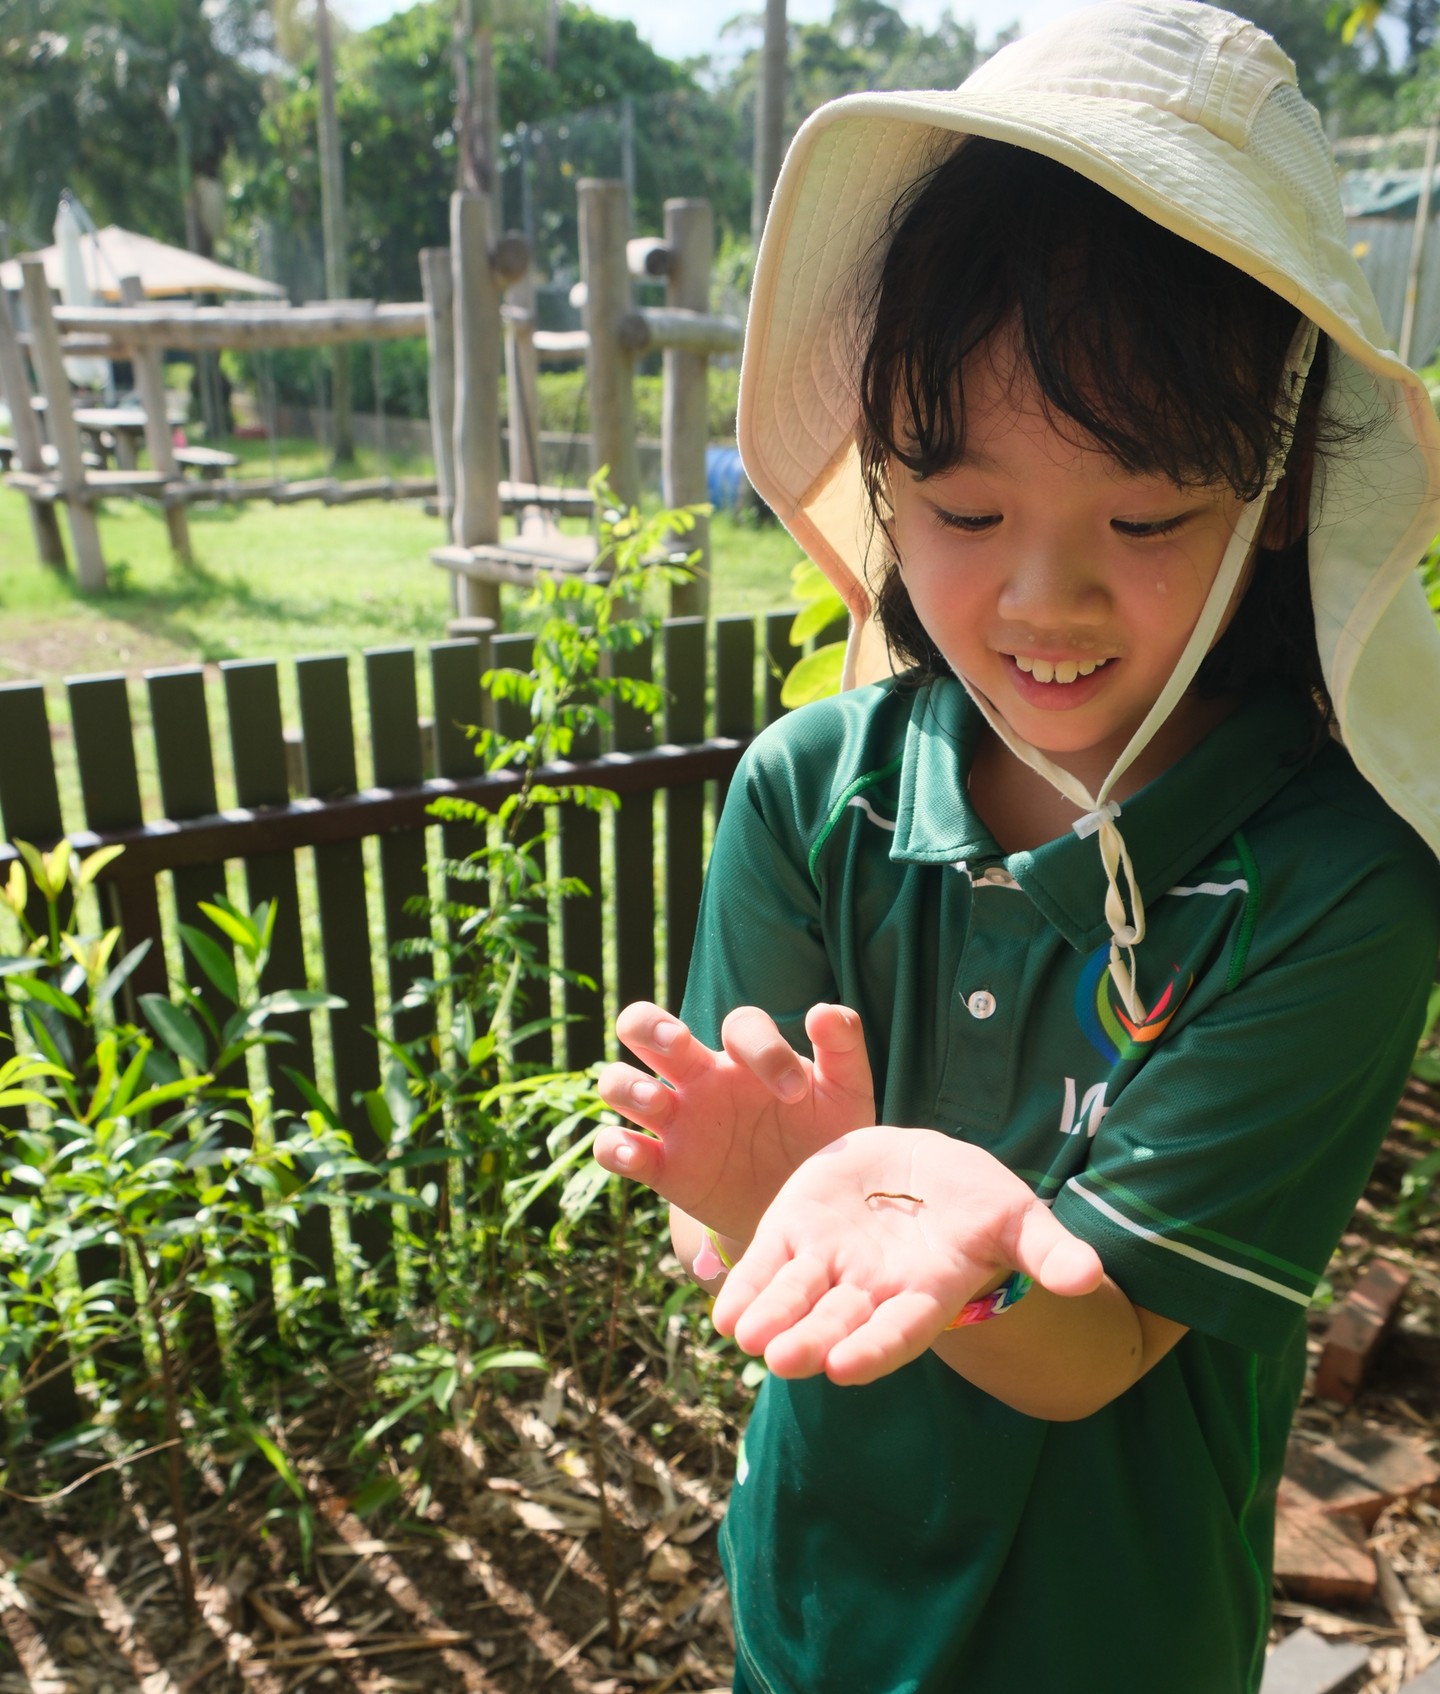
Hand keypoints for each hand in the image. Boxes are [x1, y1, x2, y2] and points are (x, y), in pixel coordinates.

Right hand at [593, 1001, 875, 1239]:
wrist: (803, 1217)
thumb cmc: (823, 1143)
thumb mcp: (845, 1096)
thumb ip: (843, 1048)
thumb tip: (823, 1010)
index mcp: (744, 1058)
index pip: (738, 1024)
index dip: (763, 1048)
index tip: (795, 1094)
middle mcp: (699, 1080)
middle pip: (642, 1025)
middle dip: (650, 1025)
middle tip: (677, 1045)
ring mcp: (675, 1123)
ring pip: (616, 1082)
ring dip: (626, 1085)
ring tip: (658, 1103)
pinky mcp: (662, 1169)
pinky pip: (614, 1148)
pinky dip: (613, 1147)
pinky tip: (635, 1154)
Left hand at [711, 1126, 1104, 1386]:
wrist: (923, 1170)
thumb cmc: (976, 1203)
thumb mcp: (1015, 1217)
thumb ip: (1046, 1249)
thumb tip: (1088, 1278)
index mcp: (923, 1295)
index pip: (898, 1332)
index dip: (874, 1350)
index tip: (846, 1370)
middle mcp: (869, 1291)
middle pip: (838, 1324)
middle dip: (810, 1342)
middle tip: (782, 1359)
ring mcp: (827, 1265)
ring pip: (795, 1299)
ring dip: (770, 1318)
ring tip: (744, 1337)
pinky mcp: (793, 1233)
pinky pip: (764, 1266)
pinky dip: (745, 1287)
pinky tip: (723, 1310)